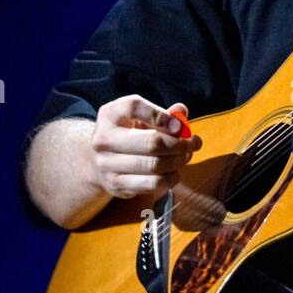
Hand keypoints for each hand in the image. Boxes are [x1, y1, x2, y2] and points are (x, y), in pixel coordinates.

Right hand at [88, 95, 202, 199]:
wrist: (98, 159)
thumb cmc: (129, 133)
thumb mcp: (141, 117)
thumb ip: (163, 113)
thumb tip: (181, 112)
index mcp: (110, 114)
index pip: (134, 107)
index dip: (161, 116)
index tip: (180, 125)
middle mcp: (104, 139)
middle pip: (152, 142)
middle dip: (180, 144)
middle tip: (194, 143)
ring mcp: (107, 165)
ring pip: (155, 165)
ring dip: (179, 161)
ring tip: (186, 155)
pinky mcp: (116, 185)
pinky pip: (153, 184)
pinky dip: (171, 178)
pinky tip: (175, 171)